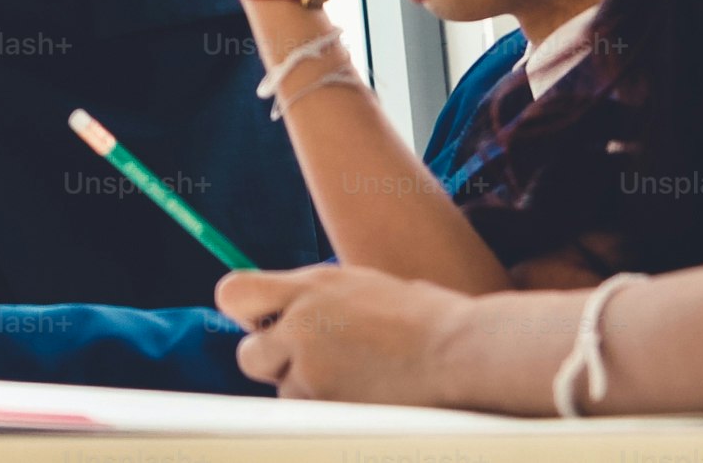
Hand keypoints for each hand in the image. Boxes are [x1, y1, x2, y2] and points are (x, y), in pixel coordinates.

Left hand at [222, 264, 472, 403]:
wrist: (469, 352)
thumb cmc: (434, 323)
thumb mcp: (370, 291)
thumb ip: (324, 304)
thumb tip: (294, 318)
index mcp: (313, 285)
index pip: (234, 294)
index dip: (247, 315)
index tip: (269, 326)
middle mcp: (302, 322)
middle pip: (249, 356)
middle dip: (277, 367)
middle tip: (319, 369)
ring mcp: (311, 364)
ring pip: (285, 393)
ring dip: (313, 396)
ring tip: (364, 386)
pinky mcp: (325, 401)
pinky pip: (311, 418)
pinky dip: (332, 416)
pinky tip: (370, 403)